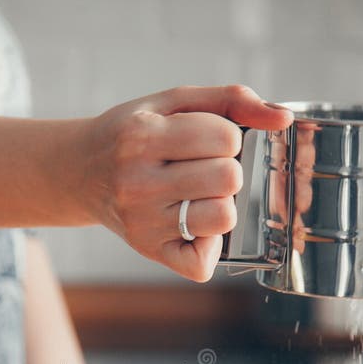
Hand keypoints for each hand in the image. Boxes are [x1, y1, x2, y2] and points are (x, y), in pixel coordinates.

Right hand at [81, 85, 292, 281]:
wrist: (80, 171)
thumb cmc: (133, 134)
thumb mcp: (173, 102)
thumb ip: (230, 99)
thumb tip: (282, 117)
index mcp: (143, 137)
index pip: (225, 138)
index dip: (226, 137)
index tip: (204, 140)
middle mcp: (138, 183)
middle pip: (228, 178)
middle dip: (225, 169)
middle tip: (201, 168)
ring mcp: (142, 222)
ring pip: (222, 218)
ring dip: (220, 204)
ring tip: (197, 194)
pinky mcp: (148, 251)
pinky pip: (201, 264)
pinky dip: (208, 247)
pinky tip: (194, 226)